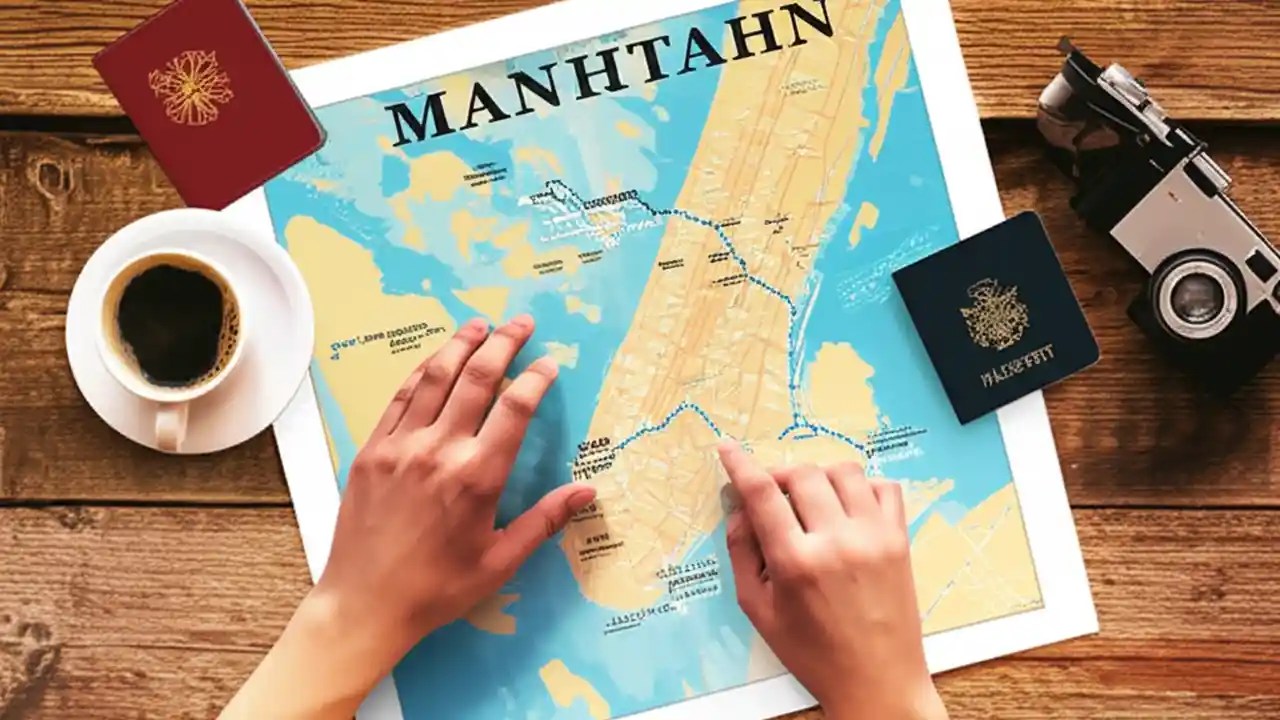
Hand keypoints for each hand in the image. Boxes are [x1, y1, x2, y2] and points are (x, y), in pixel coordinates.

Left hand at [314, 314, 596, 671]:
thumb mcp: (500, 561)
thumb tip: (588, 491)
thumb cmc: (438, 588)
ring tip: (480, 325)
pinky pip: (400, 398)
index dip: (535, 378)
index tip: (549, 364)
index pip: (515, 408)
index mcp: (477, 477)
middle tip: (521, 322)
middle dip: (503, 343)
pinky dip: (421, 372)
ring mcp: (400, 446)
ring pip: (434, 377)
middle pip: (476, 378)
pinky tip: (434, 360)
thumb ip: (545, 520)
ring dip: (460, 345)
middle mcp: (439, 451)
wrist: (365, 604)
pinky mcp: (371, 451)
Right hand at [718, 443, 946, 719]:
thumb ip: (742, 554)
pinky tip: (849, 507)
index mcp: (796, 562)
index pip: (762, 493)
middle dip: (779, 474)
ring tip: (811, 499)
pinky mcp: (900, 540)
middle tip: (772, 494)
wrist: (877, 682)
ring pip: (843, 471)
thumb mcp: (759, 611)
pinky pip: (885, 487)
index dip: (740, 463)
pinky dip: (863, 487)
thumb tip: (739, 509)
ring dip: (820, 475)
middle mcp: (837, 542)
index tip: (728, 448)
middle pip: (801, 474)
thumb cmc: (812, 653)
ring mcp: (874, 537)